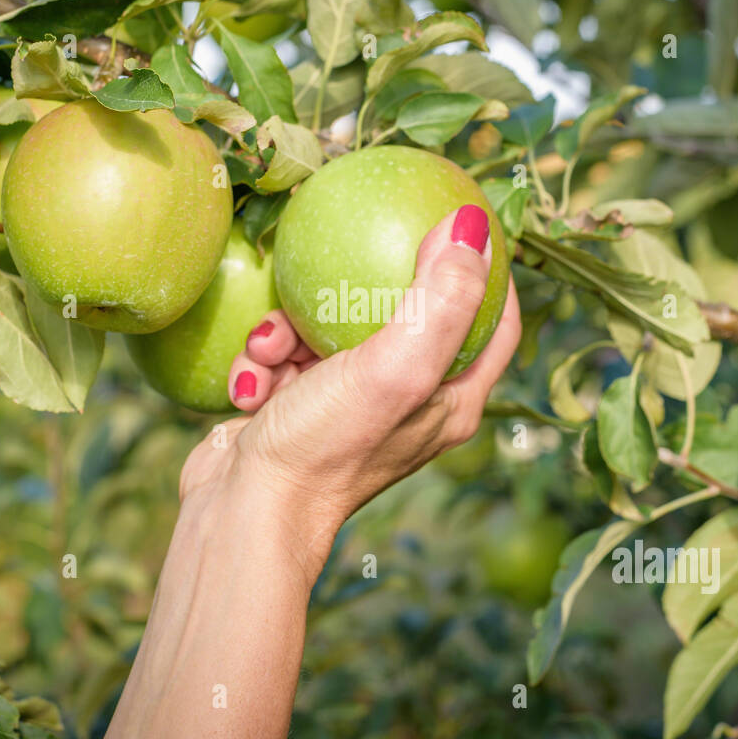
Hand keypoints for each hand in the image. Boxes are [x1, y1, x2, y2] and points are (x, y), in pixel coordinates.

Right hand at [177, 204, 520, 581]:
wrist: (244, 515)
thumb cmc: (327, 447)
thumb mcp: (394, 365)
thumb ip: (440, 298)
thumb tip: (473, 225)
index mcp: (448, 402)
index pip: (493, 327)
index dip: (490, 273)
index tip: (464, 222)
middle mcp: (405, 406)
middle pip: (405, 319)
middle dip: (365, 288)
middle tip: (355, 242)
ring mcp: (349, 410)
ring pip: (328, 335)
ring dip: (292, 329)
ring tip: (271, 342)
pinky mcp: (296, 413)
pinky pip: (285, 362)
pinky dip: (264, 363)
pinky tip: (250, 379)